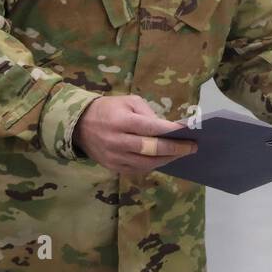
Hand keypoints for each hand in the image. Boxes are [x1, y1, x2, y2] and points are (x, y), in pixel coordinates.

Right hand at [75, 94, 197, 175]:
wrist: (79, 125)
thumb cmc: (109, 109)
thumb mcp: (129, 101)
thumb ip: (149, 113)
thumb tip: (168, 128)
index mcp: (122, 121)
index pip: (151, 129)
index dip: (171, 132)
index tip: (188, 132)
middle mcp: (118, 141)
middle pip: (151, 149)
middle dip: (175, 149)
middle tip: (192, 147)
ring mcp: (114, 157)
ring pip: (146, 163)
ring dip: (167, 159)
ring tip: (181, 154)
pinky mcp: (112, 167)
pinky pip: (137, 169)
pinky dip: (153, 165)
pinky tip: (164, 159)